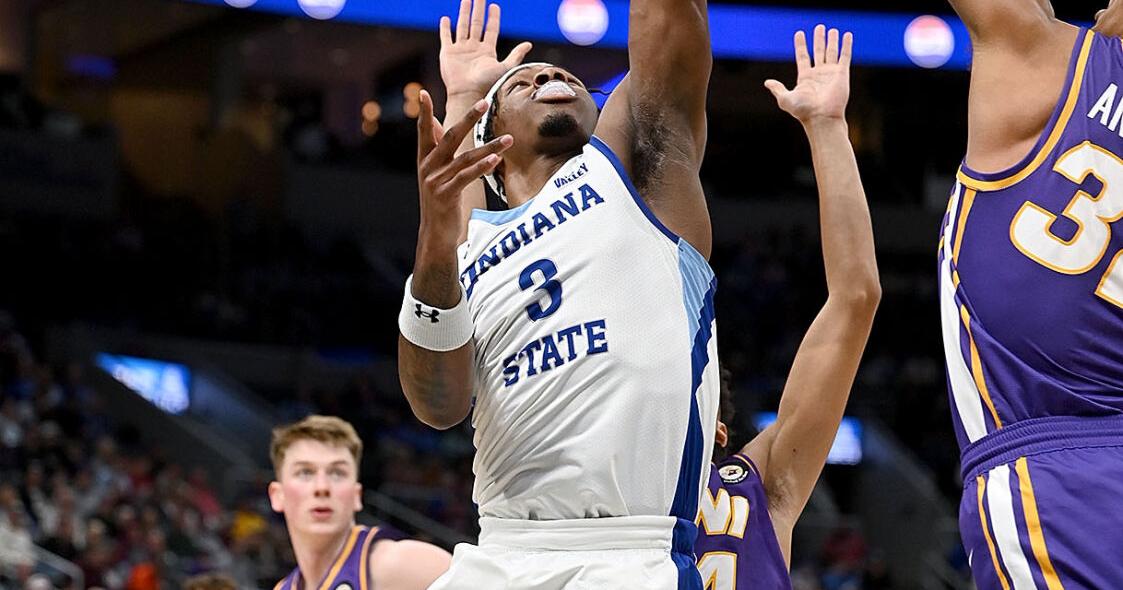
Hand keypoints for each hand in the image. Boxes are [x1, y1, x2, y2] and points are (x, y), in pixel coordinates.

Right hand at [416, 89, 512, 234]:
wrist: (436, 233)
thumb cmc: (440, 200)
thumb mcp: (435, 173)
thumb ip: (436, 148)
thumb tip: (433, 121)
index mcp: (424, 159)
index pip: (423, 131)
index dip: (423, 112)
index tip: (422, 92)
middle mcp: (427, 167)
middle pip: (450, 137)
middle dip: (468, 118)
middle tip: (484, 102)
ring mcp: (435, 181)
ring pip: (466, 158)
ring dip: (490, 147)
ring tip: (509, 139)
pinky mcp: (445, 195)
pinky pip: (466, 177)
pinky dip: (482, 167)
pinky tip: (496, 160)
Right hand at [440, 0, 532, 98]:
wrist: (468, 94)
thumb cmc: (487, 84)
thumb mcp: (505, 68)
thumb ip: (516, 56)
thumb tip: (529, 44)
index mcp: (487, 51)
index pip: (491, 29)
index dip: (493, 18)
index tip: (494, 6)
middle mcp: (474, 49)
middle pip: (476, 24)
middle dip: (478, 9)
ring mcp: (460, 50)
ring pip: (462, 26)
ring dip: (464, 13)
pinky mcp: (448, 54)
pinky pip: (446, 37)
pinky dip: (445, 28)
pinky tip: (445, 19)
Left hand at [765, 25, 851, 124]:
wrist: (821, 117)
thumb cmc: (803, 111)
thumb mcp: (785, 99)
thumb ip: (778, 89)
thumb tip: (767, 82)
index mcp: (805, 78)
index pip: (803, 56)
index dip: (801, 45)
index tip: (799, 33)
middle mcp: (818, 74)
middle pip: (818, 51)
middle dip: (819, 39)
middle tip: (819, 27)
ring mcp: (830, 73)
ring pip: (831, 52)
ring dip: (832, 40)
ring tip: (832, 30)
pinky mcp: (842, 74)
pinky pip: (844, 56)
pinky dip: (846, 45)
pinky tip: (847, 35)